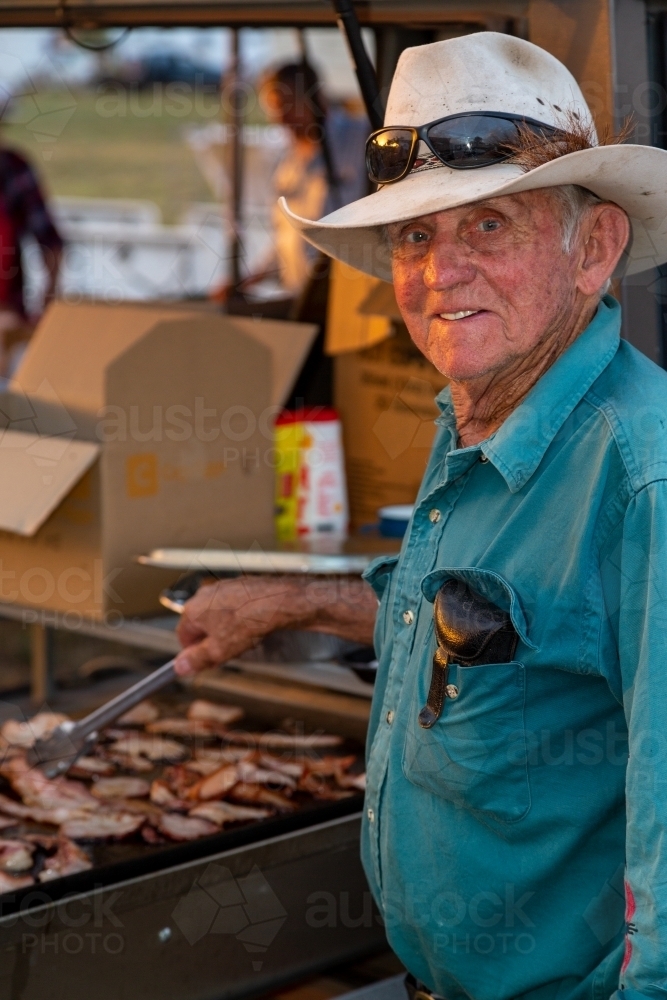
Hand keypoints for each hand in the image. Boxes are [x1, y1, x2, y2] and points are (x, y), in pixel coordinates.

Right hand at [174, 575, 309, 675]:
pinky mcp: (237, 586)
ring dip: (224, 630)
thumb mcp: (218, 651)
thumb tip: (180, 667)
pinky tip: (248, 627)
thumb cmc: (248, 621)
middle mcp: (204, 595)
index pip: (182, 636)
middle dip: (210, 642)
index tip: (204, 661)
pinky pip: (231, 606)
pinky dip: (236, 618)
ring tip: (239, 640)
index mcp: (193, 610)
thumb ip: (196, 660)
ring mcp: (221, 588)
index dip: (193, 653)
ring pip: (216, 616)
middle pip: (200, 625)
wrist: (275, 602)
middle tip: (224, 653)